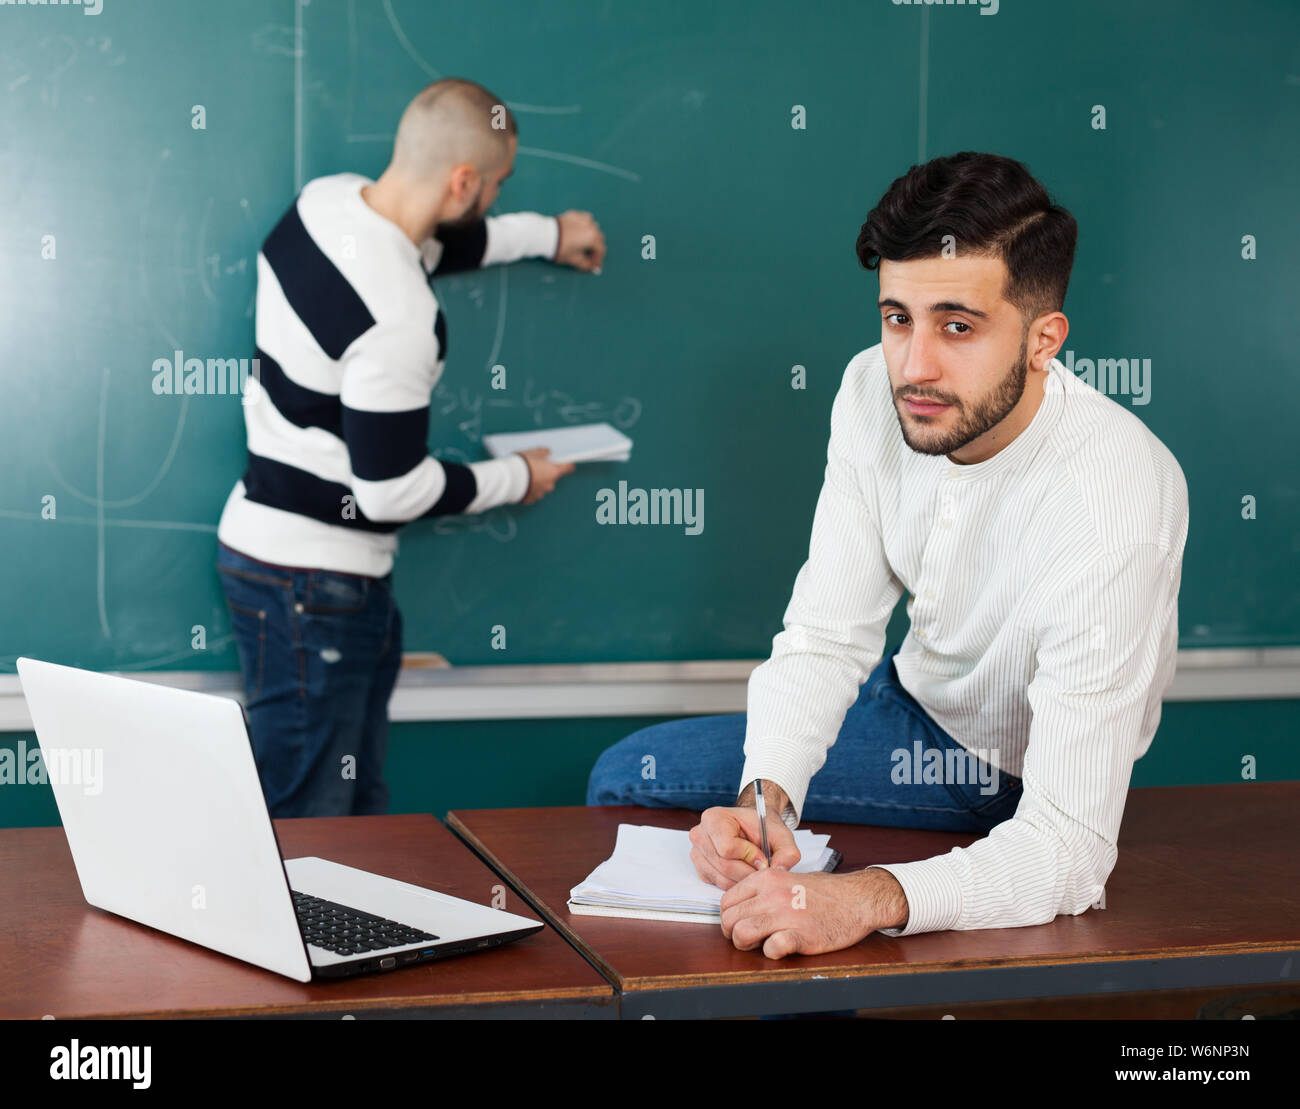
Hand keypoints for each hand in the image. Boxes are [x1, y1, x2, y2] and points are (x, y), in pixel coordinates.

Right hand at [517, 448, 574, 504]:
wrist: (508, 478)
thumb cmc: (523, 464)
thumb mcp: (533, 452)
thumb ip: (543, 452)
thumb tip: (548, 453)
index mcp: (554, 472)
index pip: (568, 468)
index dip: (567, 465)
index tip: (566, 463)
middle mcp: (550, 485)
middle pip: (553, 477)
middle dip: (546, 473)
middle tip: (536, 467)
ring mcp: (541, 494)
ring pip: (542, 486)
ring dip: (537, 482)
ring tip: (526, 476)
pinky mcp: (531, 499)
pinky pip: (533, 493)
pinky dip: (529, 489)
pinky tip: (522, 484)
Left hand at [553, 210, 605, 271]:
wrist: (545, 235)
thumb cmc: (560, 249)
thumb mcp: (574, 260)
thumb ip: (586, 265)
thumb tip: (592, 267)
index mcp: (593, 238)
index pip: (601, 250)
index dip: (598, 259)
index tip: (594, 265)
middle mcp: (591, 226)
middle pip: (598, 238)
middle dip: (595, 248)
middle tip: (588, 256)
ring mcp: (583, 218)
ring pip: (593, 227)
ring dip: (591, 236)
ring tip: (583, 243)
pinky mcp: (575, 214)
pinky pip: (585, 219)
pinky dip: (585, 225)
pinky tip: (580, 231)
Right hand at [689, 786, 800, 890]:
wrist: (751, 828)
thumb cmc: (761, 828)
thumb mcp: (781, 835)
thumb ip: (787, 851)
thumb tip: (780, 870)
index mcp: (714, 818)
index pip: (727, 848)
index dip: (749, 856)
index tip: (762, 855)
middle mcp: (700, 834)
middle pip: (724, 866)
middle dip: (748, 872)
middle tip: (761, 868)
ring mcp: (697, 852)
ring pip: (721, 878)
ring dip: (742, 880)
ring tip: (753, 869)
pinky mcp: (699, 867)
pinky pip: (717, 883)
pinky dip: (733, 883)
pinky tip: (743, 872)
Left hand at [720, 868, 908, 959]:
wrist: (857, 899)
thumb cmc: (824, 891)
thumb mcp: (787, 877)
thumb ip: (763, 888)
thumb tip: (740, 903)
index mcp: (767, 879)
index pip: (726, 901)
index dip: (728, 917)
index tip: (738, 924)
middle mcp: (773, 895)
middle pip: (729, 920)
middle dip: (734, 934)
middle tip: (749, 938)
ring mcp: (786, 915)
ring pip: (742, 934)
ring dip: (747, 945)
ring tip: (761, 944)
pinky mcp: (802, 935)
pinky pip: (771, 949)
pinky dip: (772, 953)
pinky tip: (782, 947)